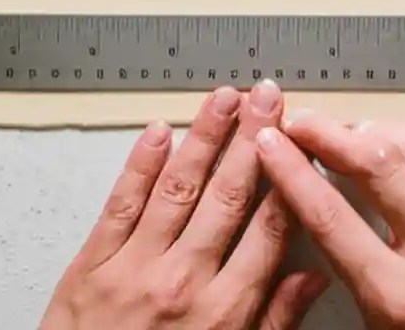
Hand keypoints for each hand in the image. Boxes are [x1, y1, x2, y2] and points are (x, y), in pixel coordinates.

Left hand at [41, 81, 327, 329]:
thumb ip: (273, 321)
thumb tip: (312, 276)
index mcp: (223, 311)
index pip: (268, 229)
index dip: (288, 179)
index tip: (302, 143)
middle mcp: (182, 281)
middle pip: (229, 195)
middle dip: (254, 139)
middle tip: (269, 97)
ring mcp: (134, 267)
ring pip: (178, 186)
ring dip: (204, 136)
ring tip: (224, 98)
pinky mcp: (92, 264)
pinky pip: (120, 203)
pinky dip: (140, 164)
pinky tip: (158, 132)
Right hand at [257, 111, 404, 329]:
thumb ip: (353, 279)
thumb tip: (320, 219)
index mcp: (398, 301)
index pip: (329, 216)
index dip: (291, 170)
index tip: (270, 144)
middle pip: (378, 166)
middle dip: (332, 132)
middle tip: (306, 121)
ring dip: (385, 129)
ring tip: (356, 129)